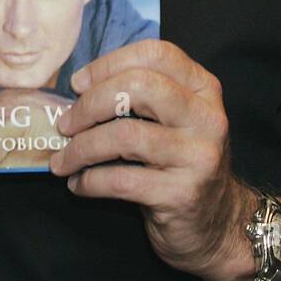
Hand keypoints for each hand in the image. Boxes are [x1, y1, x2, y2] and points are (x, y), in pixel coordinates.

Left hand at [49, 40, 258, 280]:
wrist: (218, 225)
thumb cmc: (181, 163)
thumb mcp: (174, 121)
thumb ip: (140, 97)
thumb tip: (80, 89)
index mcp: (204, 89)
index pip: (156, 55)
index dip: (110, 64)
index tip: (79, 84)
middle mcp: (207, 118)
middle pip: (139, 88)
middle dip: (90, 104)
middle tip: (65, 124)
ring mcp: (198, 157)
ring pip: (125, 135)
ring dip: (81, 148)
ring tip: (63, 160)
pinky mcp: (182, 195)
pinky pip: (121, 180)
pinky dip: (90, 181)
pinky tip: (78, 184)